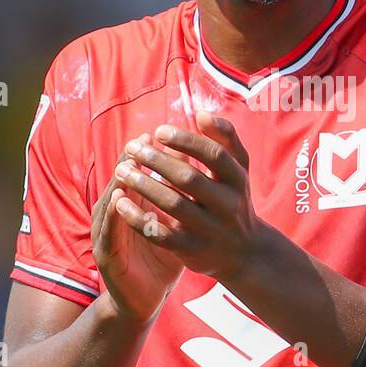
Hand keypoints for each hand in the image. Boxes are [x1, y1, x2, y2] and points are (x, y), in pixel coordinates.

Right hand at [91, 137, 184, 324]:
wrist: (144, 300)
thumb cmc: (161, 258)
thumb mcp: (173, 224)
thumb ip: (180, 197)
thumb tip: (198, 166)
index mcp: (131, 206)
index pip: (135, 174)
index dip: (145, 154)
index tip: (159, 134)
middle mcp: (114, 216)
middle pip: (119, 182)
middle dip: (130, 161)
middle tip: (142, 142)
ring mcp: (106, 235)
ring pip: (109, 203)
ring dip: (118, 184)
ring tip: (127, 165)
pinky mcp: (105, 256)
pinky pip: (108, 232)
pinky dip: (113, 215)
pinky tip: (119, 200)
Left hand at [111, 111, 260, 282]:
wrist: (245, 253)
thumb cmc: (234, 199)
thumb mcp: (238, 169)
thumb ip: (225, 138)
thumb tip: (201, 114)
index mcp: (237, 180)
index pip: (214, 154)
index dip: (186, 141)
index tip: (159, 131)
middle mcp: (227, 204)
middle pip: (189, 179)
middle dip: (157, 161)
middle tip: (132, 148)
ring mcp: (211, 229)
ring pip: (173, 205)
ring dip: (144, 185)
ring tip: (122, 170)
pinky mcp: (193, 251)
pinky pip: (161, 235)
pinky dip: (138, 219)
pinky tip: (120, 203)